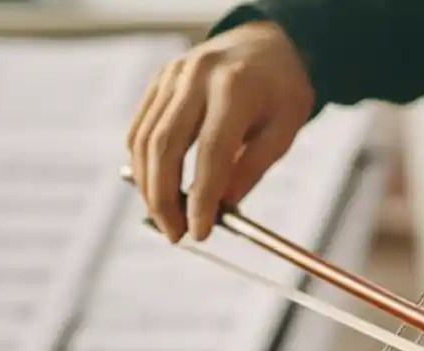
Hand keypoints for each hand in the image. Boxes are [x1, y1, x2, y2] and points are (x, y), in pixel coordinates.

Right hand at [127, 21, 315, 241]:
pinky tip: (155, 189)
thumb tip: (221, 208)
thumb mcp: (284, 130)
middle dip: (165, 199)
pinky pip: (139, 129)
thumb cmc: (280, 89)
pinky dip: (142, 165)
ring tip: (167, 220)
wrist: (264, 44)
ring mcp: (172, 76)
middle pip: (165, 146)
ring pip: (145, 140)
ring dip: (149, 187)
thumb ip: (251, 168)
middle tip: (176, 234)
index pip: (211, 152)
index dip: (201, 198)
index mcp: (235, 87)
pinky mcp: (158, 82)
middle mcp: (196, 77)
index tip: (200, 233)